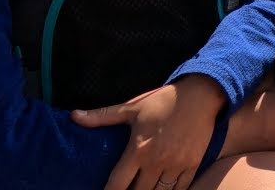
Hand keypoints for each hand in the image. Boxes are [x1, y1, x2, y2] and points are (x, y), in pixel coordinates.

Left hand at [71, 74, 225, 189]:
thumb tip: (73, 116)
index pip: (118, 184)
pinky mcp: (192, 164)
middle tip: (127, 189)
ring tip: (144, 189)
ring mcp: (176, 165)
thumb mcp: (132, 107)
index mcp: (138, 150)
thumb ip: (103, 116)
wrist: (201, 95)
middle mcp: (157, 161)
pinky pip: (181, 189)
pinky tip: (163, 189)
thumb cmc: (163, 100)